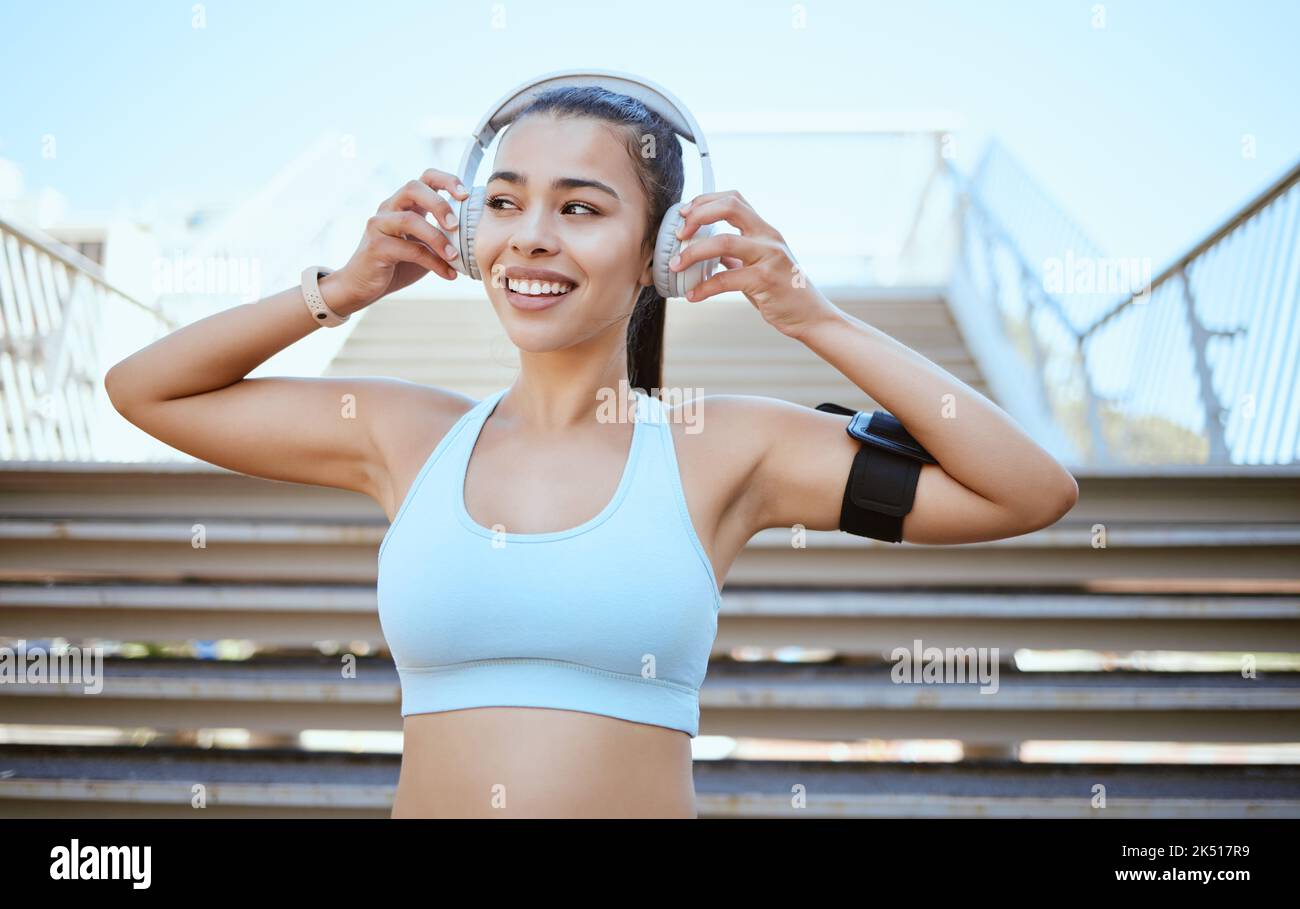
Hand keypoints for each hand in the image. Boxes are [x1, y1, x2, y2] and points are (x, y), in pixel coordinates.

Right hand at [325, 169, 469, 313]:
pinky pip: (409, 249)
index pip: (425, 178)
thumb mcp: (426, 246)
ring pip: (409, 219)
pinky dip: (433, 262)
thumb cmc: (398, 264)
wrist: (363, 286)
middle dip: (439, 204)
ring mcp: (380, 225)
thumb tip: (478, 237)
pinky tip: (448, 274)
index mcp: (405, 203)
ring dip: (437, 238)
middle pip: (413, 188)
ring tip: (455, 256)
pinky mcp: (375, 246)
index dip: (446, 180)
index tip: (466, 195)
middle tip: (455, 225)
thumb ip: (444, 237)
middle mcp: (390, 207)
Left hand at [668, 189, 837, 339]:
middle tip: (679, 234)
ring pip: (723, 242)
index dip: (705, 201)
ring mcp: (769, 257)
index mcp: (765, 230)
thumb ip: (737, 255)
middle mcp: (768, 237)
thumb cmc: (783, 292)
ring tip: (675, 265)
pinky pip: (726, 279)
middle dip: (698, 215)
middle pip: (729, 207)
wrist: (810, 316)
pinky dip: (704, 287)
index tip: (684, 214)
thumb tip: (708, 250)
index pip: (733, 199)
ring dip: (693, 252)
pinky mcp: (765, 280)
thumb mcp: (760, 265)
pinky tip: (692, 296)